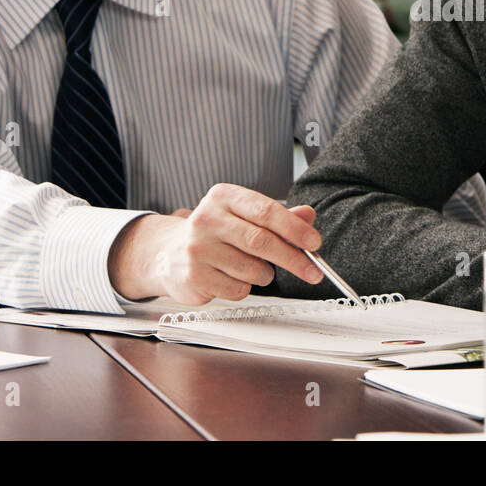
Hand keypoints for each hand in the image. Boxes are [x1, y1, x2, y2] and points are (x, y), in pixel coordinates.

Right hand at [109, 183, 324, 303]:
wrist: (169, 253)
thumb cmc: (217, 233)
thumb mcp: (246, 216)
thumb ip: (279, 216)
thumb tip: (309, 216)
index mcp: (224, 197)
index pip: (266, 211)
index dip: (295, 228)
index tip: (315, 243)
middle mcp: (206, 219)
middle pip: (261, 241)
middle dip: (294, 259)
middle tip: (313, 272)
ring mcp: (197, 249)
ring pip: (253, 269)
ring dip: (265, 274)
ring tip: (252, 267)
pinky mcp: (194, 276)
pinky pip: (238, 289)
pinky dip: (245, 288)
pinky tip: (230, 277)